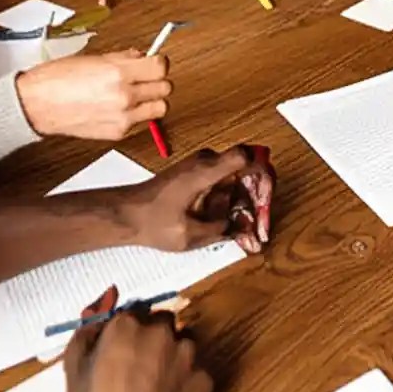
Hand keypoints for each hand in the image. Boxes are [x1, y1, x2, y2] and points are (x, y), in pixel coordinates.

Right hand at [16, 51, 170, 139]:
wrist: (37, 105)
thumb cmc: (57, 80)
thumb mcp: (93, 58)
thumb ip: (123, 59)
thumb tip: (142, 56)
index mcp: (118, 73)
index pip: (160, 67)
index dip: (159, 63)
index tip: (155, 62)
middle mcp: (124, 96)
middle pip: (165, 88)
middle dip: (157, 81)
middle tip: (147, 79)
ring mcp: (123, 117)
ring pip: (160, 108)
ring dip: (153, 100)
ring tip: (138, 95)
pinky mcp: (118, 132)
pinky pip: (141, 121)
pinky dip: (136, 114)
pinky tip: (120, 108)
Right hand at [64, 286, 211, 391]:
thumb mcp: (73, 369)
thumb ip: (89, 328)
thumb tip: (106, 301)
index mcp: (125, 326)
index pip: (134, 312)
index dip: (127, 333)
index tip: (121, 353)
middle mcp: (161, 334)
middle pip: (163, 323)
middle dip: (152, 340)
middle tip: (137, 372)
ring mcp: (187, 358)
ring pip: (184, 344)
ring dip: (172, 358)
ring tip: (153, 391)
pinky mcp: (206, 382)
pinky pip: (198, 372)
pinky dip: (187, 383)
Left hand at [116, 145, 275, 252]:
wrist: (127, 213)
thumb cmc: (150, 220)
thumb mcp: (190, 235)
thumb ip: (222, 230)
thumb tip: (244, 229)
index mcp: (204, 171)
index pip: (246, 156)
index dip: (263, 175)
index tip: (265, 198)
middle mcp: (204, 162)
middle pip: (246, 169)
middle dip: (257, 197)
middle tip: (258, 225)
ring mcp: (201, 165)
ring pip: (237, 177)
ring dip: (245, 201)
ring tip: (244, 229)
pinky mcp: (198, 173)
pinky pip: (225, 181)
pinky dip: (232, 200)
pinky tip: (229, 222)